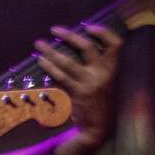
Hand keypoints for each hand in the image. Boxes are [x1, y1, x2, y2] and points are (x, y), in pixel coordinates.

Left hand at [34, 24, 123, 153]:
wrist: (100, 127)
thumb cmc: (101, 102)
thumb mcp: (105, 81)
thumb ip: (97, 66)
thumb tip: (80, 45)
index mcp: (112, 69)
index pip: (115, 45)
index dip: (103, 33)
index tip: (88, 26)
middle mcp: (103, 74)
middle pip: (87, 48)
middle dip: (70, 36)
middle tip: (54, 29)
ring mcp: (89, 84)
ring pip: (68, 63)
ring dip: (51, 51)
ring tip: (39, 44)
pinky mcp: (77, 94)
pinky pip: (61, 77)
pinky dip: (50, 67)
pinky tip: (41, 60)